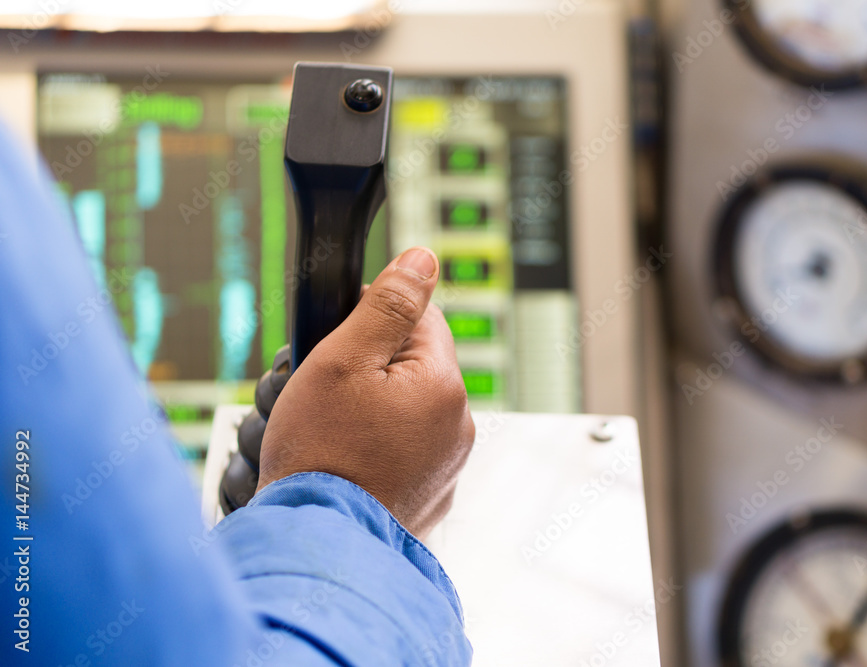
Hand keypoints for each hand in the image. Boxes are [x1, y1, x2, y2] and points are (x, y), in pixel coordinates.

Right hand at [257, 247, 475, 539]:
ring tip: (329, 434)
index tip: (336, 341)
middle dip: (365, 368)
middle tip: (325, 395)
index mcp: (443, 384)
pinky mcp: (427, 496)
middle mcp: (457, 425)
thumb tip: (422, 260)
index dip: (370, 320)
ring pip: (402, 409)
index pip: (419, 317)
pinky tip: (342, 463)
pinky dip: (374, 450)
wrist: (316, 544)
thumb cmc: (320, 457)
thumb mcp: (342, 359)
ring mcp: (445, 465)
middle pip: (409, 365)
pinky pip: (401, 452)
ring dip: (367, 409)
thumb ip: (387, 304)